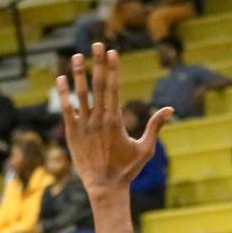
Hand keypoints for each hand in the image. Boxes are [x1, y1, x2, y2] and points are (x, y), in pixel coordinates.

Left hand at [57, 46, 173, 196]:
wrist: (104, 187)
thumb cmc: (127, 169)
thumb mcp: (145, 148)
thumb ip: (155, 126)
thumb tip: (170, 110)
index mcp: (116, 120)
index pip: (114, 88)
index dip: (112, 68)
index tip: (112, 52)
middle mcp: (99, 119)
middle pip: (98, 85)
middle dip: (98, 63)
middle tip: (97, 44)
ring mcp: (84, 126)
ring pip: (81, 94)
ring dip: (79, 73)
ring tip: (78, 56)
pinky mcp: (72, 133)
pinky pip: (67, 109)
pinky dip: (64, 94)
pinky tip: (61, 78)